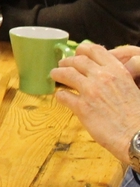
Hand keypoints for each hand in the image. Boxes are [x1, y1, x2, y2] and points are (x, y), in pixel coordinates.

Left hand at [52, 42, 139, 165]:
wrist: (137, 136)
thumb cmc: (136, 116)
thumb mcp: (131, 89)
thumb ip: (116, 79)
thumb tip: (102, 76)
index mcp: (117, 71)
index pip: (95, 50)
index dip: (83, 50)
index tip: (77, 53)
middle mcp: (102, 77)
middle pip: (77, 61)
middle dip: (67, 61)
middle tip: (62, 65)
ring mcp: (90, 91)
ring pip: (66, 74)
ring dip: (58, 73)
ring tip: (54, 75)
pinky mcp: (82, 107)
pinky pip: (63, 96)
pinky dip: (60, 95)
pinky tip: (61, 97)